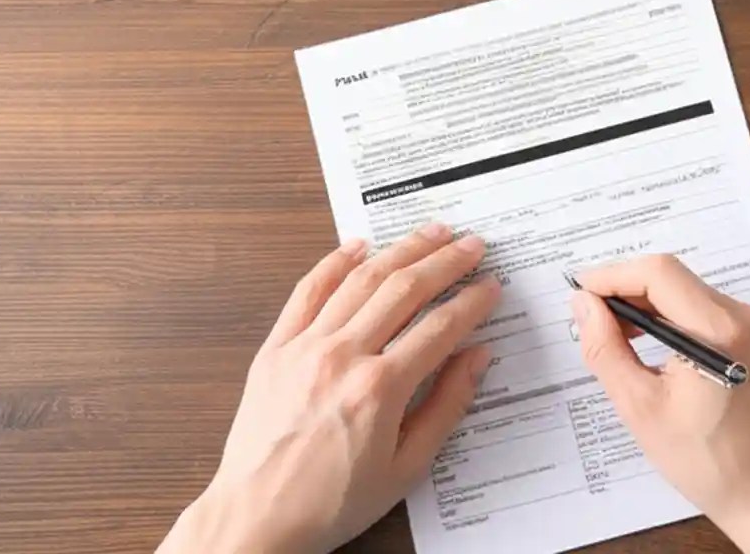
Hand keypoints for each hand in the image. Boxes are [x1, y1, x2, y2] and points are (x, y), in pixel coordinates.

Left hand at [158, 224, 498, 553]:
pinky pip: (307, 291)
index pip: (441, 327)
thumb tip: (477, 358)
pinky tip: (358, 246)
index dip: (473, 301)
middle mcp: (344, 357)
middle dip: (445, 262)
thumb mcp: (407, 467)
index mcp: (381, 389)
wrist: (257, 517)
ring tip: (430, 232)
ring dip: (400, 249)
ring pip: (361, 280)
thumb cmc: (332, 502)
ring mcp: (305, 347)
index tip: (491, 286)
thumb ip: (446, 406)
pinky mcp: (276, 348)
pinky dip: (334, 263)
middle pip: (405, 290)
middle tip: (471, 244)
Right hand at [571, 256, 749, 553]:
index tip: (581, 291)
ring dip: (655, 308)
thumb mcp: (642, 409)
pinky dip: (682, 322)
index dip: (613, 275)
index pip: (659, 274)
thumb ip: (606, 349)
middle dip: (630, 293)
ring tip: (624, 340)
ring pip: (694, 295)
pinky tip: (663, 352)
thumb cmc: (713, 464)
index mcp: (723, 332)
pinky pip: (715, 314)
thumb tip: (583, 306)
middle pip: (677, 280)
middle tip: (596, 321)